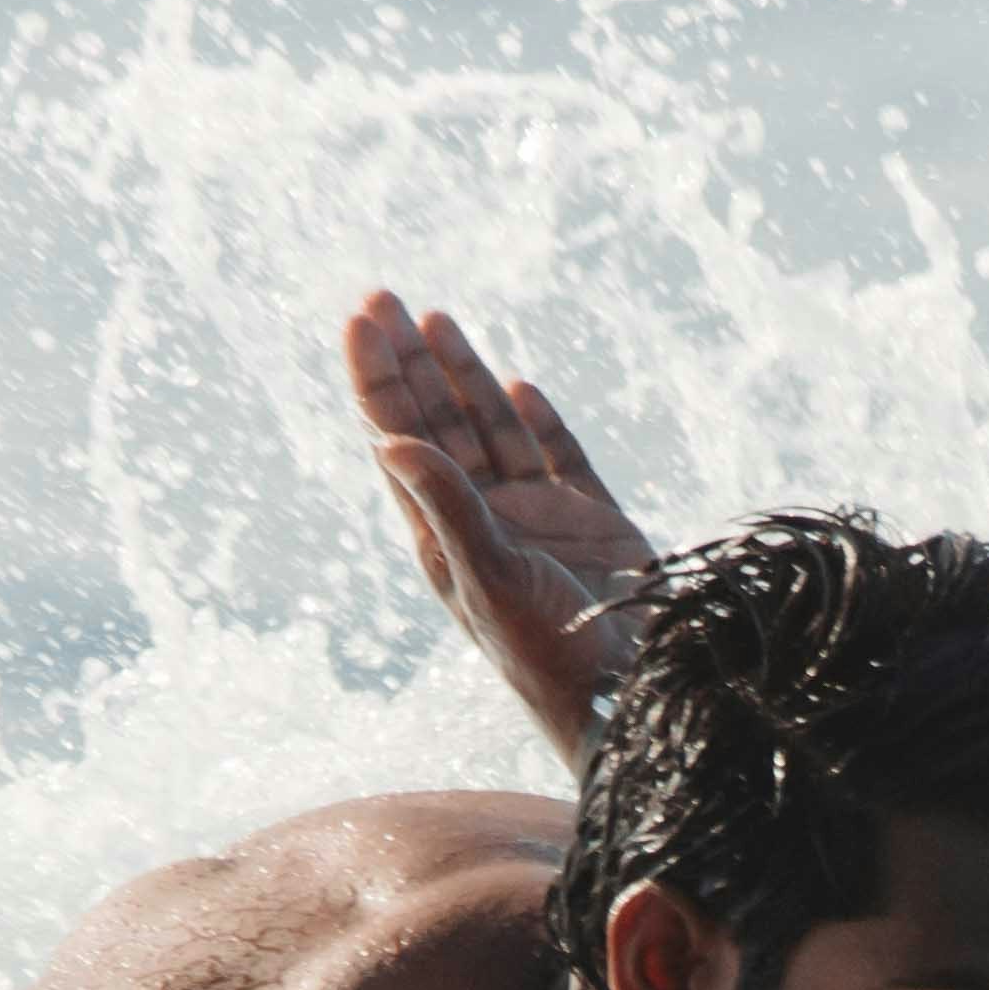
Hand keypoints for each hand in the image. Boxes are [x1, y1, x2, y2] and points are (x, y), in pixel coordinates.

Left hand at [344, 290, 664, 771]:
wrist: (626, 690)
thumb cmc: (546, 650)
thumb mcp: (489, 577)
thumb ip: (448, 507)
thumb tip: (389, 443)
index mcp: (445, 532)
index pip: (400, 438)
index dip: (379, 379)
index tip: (363, 320)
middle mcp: (486, 517)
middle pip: (438, 423)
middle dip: (410, 362)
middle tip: (382, 299)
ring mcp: (539, 516)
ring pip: (493, 430)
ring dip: (464, 377)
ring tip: (436, 320)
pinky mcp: (592, 520)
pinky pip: (559, 458)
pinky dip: (540, 422)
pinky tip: (518, 388)